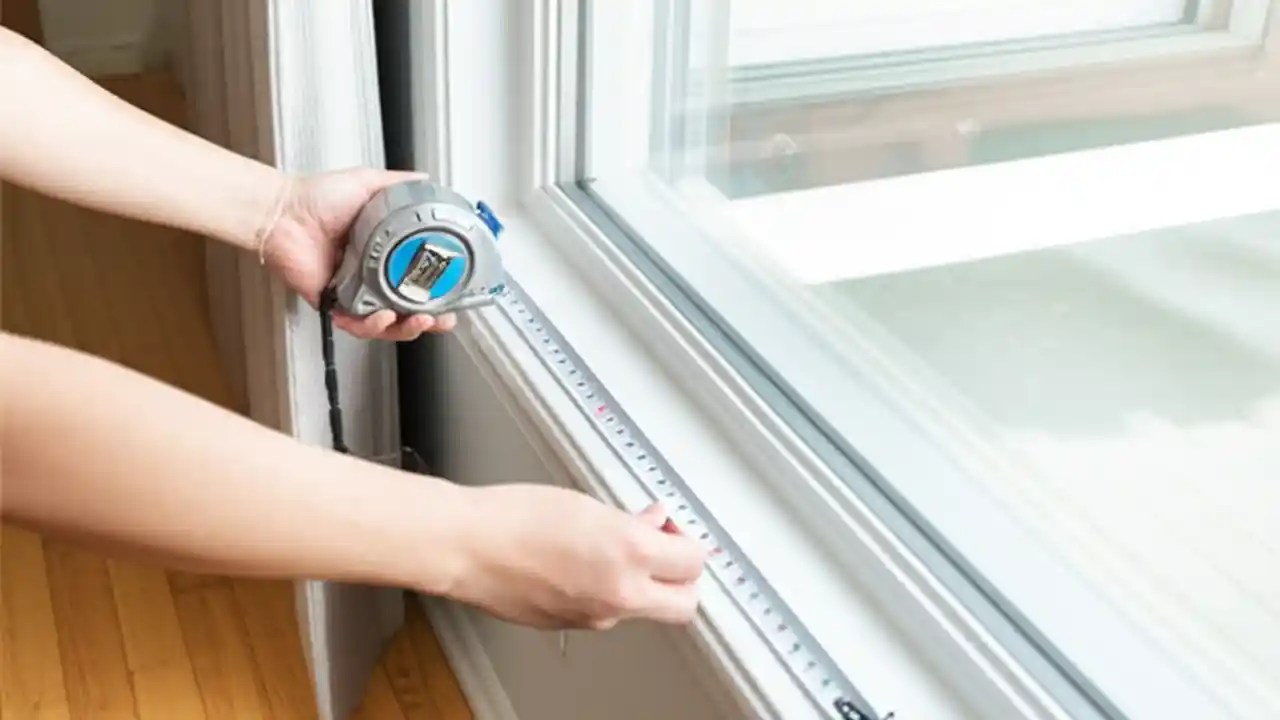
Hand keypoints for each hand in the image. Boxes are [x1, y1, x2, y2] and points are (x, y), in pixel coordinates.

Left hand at [262, 168, 458, 340]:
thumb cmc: (314, 198)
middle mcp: (372, 276)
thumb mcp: (367, 183)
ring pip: (387, 324)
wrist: (283, 213)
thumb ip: (399, 184)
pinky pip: (356, 326)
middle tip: (442, 319)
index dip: (439, 292)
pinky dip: (371, 326)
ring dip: (406, 328)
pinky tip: (382, 317)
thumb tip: (427, 182)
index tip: (455, 294)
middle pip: (408, 310)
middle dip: (430, 320)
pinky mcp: (333, 304)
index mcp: (384, 253)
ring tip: (417, 320)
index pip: (419, 280)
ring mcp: (354, 293)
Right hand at [442, 485, 707, 629]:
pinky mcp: (573, 625)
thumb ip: (630, 521)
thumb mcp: (586, 504)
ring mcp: (597, 615)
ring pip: (646, 609)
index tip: (676, 531)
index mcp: (628, 553)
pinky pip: (609, 613)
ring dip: (645, 585)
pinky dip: (609, 593)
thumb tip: (653, 524)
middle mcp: (620, 592)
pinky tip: (585, 566)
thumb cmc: (514, 518)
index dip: (688, 542)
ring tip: (615, 550)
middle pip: (685, 603)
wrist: (468, 547)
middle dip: (683, 578)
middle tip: (666, 551)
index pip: (694, 561)